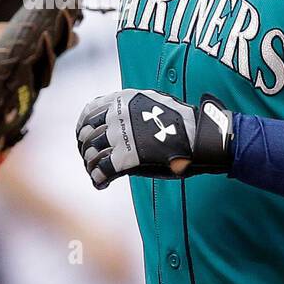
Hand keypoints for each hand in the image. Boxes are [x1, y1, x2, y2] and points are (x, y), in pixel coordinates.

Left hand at [76, 89, 233, 188]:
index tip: (84, 139)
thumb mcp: (153, 101)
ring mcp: (121, 137)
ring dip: (90, 166)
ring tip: (97, 174)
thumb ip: (132, 106)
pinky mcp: (127, 158)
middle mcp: (117, 116)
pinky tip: (102, 183)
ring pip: (91, 154)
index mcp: (122, 100)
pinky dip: (98, 178)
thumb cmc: (182, 122)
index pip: (88, 113)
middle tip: (91, 160)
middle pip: (86, 136)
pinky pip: (102, 170)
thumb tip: (118, 113)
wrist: (200, 137)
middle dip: (85, 150)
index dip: (83, 128)